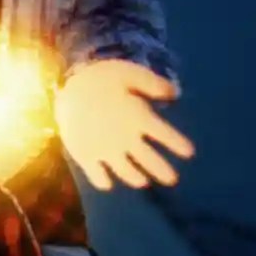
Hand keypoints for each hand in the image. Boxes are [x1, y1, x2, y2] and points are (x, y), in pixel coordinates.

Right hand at [55, 60, 194, 190]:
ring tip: (142, 182)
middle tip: (172, 179)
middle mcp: (125, 139)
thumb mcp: (130, 73)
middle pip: (150, 161)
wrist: (66, 86)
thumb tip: (176, 95)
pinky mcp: (86, 155)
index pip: (166, 136)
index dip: (179, 145)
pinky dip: (103, 181)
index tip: (189, 153)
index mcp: (139, 118)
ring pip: (126, 172)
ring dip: (136, 178)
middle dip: (163, 172)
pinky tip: (107, 183)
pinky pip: (97, 175)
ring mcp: (105, 150)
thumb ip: (154, 84)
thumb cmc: (101, 77)